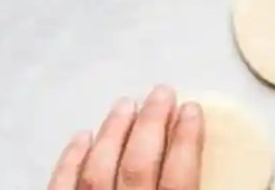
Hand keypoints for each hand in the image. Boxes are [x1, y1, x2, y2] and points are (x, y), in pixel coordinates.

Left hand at [48, 85, 203, 189]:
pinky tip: (82, 136)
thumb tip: (212, 165)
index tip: (191, 109)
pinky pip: (62, 186)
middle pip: (138, 166)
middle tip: (161, 93)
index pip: (179, 179)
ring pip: (98, 170)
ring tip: (125, 103)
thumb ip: (190, 187)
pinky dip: (72, 159)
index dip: (186, 141)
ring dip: (113, 132)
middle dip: (150, 123)